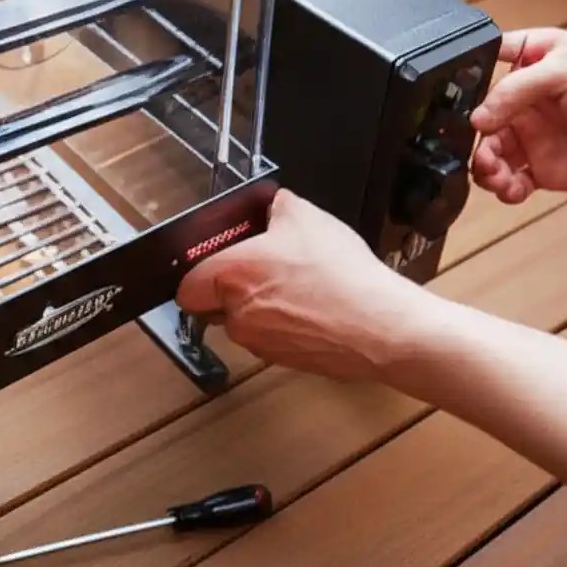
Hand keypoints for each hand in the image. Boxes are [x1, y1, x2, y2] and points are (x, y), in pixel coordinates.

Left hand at [176, 188, 432, 382]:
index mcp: (231, 277)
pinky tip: (316, 310)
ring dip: (262, 309)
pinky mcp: (284, 362)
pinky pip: (273, 341)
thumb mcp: (306, 216)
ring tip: (300, 288)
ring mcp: (259, 344)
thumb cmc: (338, 272)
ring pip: (245, 325)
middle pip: (214, 307)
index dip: (200, 276)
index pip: (187, 288)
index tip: (220, 263)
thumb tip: (270, 204)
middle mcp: (236, 316)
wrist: (379, 325)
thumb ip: (277, 206)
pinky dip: (287, 327)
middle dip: (233, 291)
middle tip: (265, 271)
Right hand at [470, 28, 566, 203]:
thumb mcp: (564, 72)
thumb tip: (477, 119)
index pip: (482, 66)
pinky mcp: (539, 167)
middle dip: (475, 141)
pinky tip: (513, 189)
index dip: (464, 82)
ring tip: (498, 177)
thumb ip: (514, 91)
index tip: (460, 103)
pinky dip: (504, 189)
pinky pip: (509, 181)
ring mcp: (529, 135)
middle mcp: (523, 101)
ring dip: (485, 169)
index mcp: (527, 65)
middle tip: (486, 157)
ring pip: (488, 155)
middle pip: (478, 121)